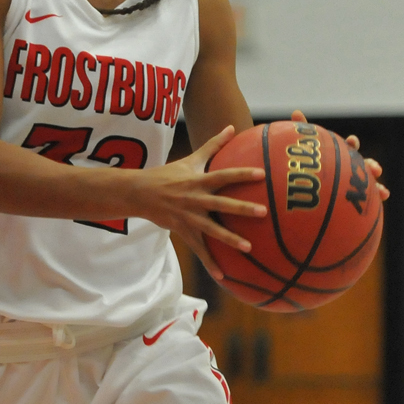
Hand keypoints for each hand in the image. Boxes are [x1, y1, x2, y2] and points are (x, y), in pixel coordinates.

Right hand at [132, 126, 265, 279]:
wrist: (140, 193)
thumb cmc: (169, 174)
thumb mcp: (191, 158)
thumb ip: (214, 145)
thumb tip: (231, 127)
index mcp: (199, 181)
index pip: (224, 175)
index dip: (242, 174)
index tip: (261, 174)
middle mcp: (195, 199)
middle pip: (221, 204)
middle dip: (242, 209)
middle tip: (263, 212)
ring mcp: (189, 217)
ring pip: (212, 231)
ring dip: (230, 240)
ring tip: (249, 248)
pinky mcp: (184, 232)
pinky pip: (199, 250)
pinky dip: (211, 263)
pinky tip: (224, 276)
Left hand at [290, 110, 390, 203]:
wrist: (307, 192)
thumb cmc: (307, 167)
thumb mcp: (304, 150)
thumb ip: (303, 131)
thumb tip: (297, 111)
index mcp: (341, 155)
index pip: (349, 147)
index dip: (352, 143)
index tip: (352, 141)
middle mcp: (351, 168)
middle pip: (364, 165)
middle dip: (371, 165)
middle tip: (375, 169)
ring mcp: (354, 184)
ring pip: (369, 184)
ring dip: (378, 186)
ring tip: (383, 192)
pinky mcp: (355, 199)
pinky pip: (367, 201)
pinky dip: (378, 199)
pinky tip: (383, 199)